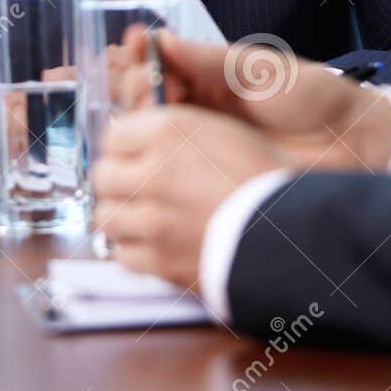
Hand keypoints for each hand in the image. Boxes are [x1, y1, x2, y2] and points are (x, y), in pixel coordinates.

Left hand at [92, 105, 289, 288]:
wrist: (288, 228)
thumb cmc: (265, 174)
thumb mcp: (221, 129)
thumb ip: (174, 129)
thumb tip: (140, 137)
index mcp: (168, 131)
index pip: (113, 134)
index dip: (123, 145)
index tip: (132, 152)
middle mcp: (152, 172)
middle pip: (101, 175)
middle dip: (115, 179)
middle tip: (134, 185)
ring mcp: (151, 220)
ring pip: (105, 215)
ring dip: (120, 215)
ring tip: (141, 216)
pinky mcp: (158, 260)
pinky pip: (122, 254)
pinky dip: (132, 249)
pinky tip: (152, 243)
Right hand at [118, 28, 390, 171]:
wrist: (352, 143)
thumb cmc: (313, 96)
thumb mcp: (259, 70)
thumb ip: (209, 59)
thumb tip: (162, 39)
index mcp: (207, 76)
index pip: (158, 64)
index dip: (140, 56)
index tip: (135, 47)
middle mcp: (198, 110)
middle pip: (144, 101)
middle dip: (135, 89)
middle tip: (150, 86)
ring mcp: (202, 146)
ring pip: (150, 137)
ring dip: (139, 127)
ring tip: (152, 118)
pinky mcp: (209, 180)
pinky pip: (171, 174)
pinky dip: (154, 169)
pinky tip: (149, 166)